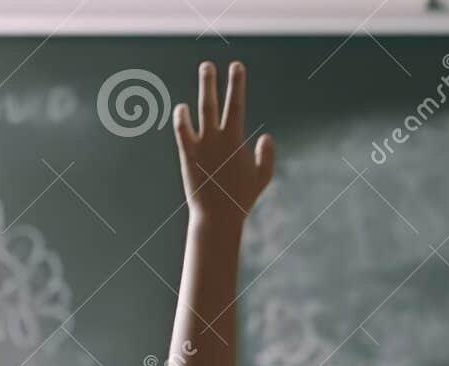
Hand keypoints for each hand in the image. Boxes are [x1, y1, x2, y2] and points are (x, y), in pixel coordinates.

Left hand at [175, 62, 274, 233]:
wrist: (218, 217)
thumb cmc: (240, 199)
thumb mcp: (262, 177)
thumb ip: (267, 156)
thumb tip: (267, 137)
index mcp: (235, 140)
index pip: (237, 104)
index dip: (237, 83)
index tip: (236, 66)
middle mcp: (217, 138)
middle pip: (214, 103)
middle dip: (213, 82)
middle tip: (208, 64)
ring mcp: (201, 145)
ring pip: (200, 111)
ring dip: (200, 91)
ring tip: (198, 75)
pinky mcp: (187, 155)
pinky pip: (182, 131)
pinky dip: (181, 118)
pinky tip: (181, 108)